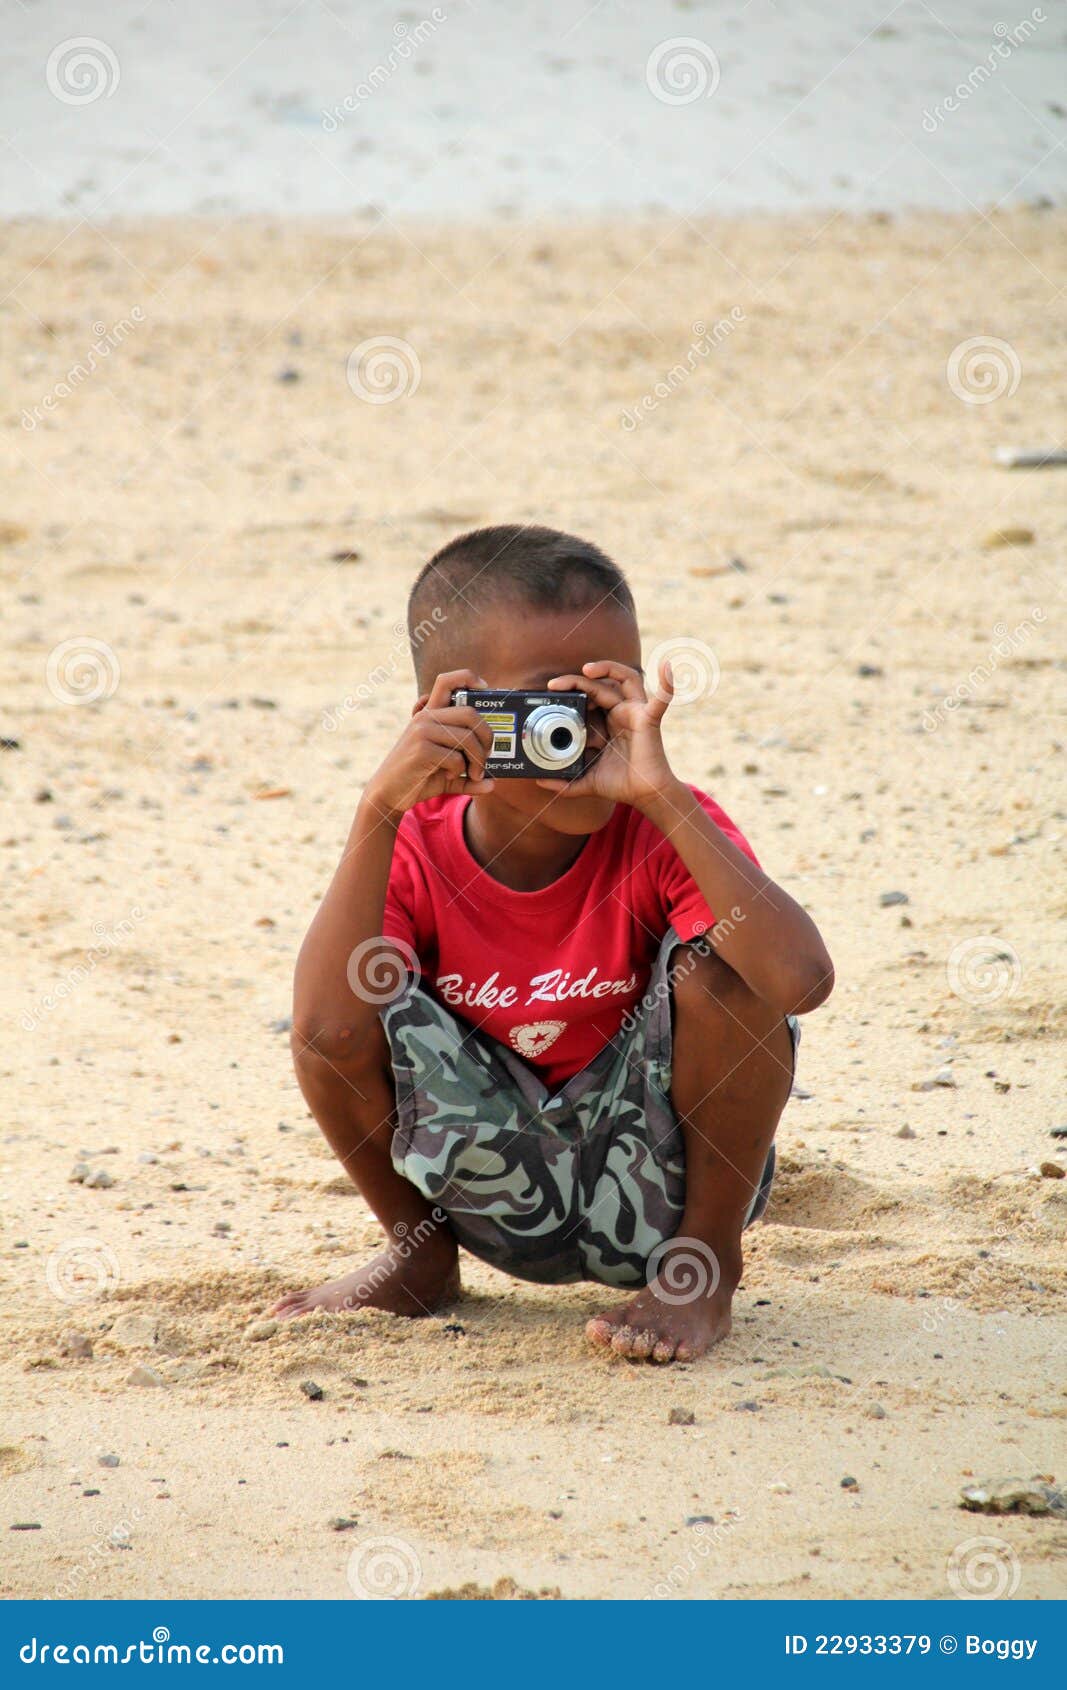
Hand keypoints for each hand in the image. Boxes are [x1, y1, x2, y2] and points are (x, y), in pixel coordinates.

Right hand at [363, 669, 494, 820]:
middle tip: (487, 757)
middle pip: (470, 714)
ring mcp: (422, 731)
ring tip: (475, 774)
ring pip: (467, 738)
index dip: (468, 677)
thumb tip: (493, 783)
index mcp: (430, 714)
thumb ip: (468, 771)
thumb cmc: (419, 778)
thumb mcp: (446, 771)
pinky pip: (456, 758)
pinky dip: (460, 771)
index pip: (447, 681)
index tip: (485, 687)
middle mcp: (426, 717)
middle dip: (487, 738)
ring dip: (478, 760)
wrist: (389, 794)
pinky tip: (449, 775)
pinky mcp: (422, 749)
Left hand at [538, 659, 680, 810]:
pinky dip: (666, 684)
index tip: (549, 694)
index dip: (570, 691)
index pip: (587, 697)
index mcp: (605, 722)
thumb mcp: (585, 781)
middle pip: (599, 685)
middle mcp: (620, 713)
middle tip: (554, 685)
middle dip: (576, 680)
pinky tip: (666, 667)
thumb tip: (539, 782)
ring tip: (587, 669)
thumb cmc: (621, 784)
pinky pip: (661, 699)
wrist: (644, 796)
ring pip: (625, 679)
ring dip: (608, 668)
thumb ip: (564, 783)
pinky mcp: (648, 719)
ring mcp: (635, 713)